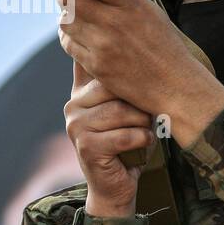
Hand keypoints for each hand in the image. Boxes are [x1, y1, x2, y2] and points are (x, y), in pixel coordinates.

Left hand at [56, 0, 223, 146]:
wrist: (173, 84)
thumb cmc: (164, 44)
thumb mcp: (150, 10)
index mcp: (131, 4)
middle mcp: (114, 22)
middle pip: (70, 0)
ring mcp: (103, 45)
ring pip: (65, 22)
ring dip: (64, 14)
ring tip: (71, 12)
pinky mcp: (96, 65)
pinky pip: (69, 44)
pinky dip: (68, 35)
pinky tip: (76, 33)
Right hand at [64, 61, 154, 217]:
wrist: (117, 185)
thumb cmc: (129, 144)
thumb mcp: (130, 109)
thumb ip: (127, 86)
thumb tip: (144, 53)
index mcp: (82, 92)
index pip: (89, 63)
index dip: (107, 55)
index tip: (122, 39)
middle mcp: (73, 105)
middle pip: (114, 86)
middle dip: (140, 101)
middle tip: (150, 115)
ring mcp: (76, 125)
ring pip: (122, 111)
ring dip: (143, 123)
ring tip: (146, 131)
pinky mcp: (86, 146)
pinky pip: (126, 135)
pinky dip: (143, 140)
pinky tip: (143, 144)